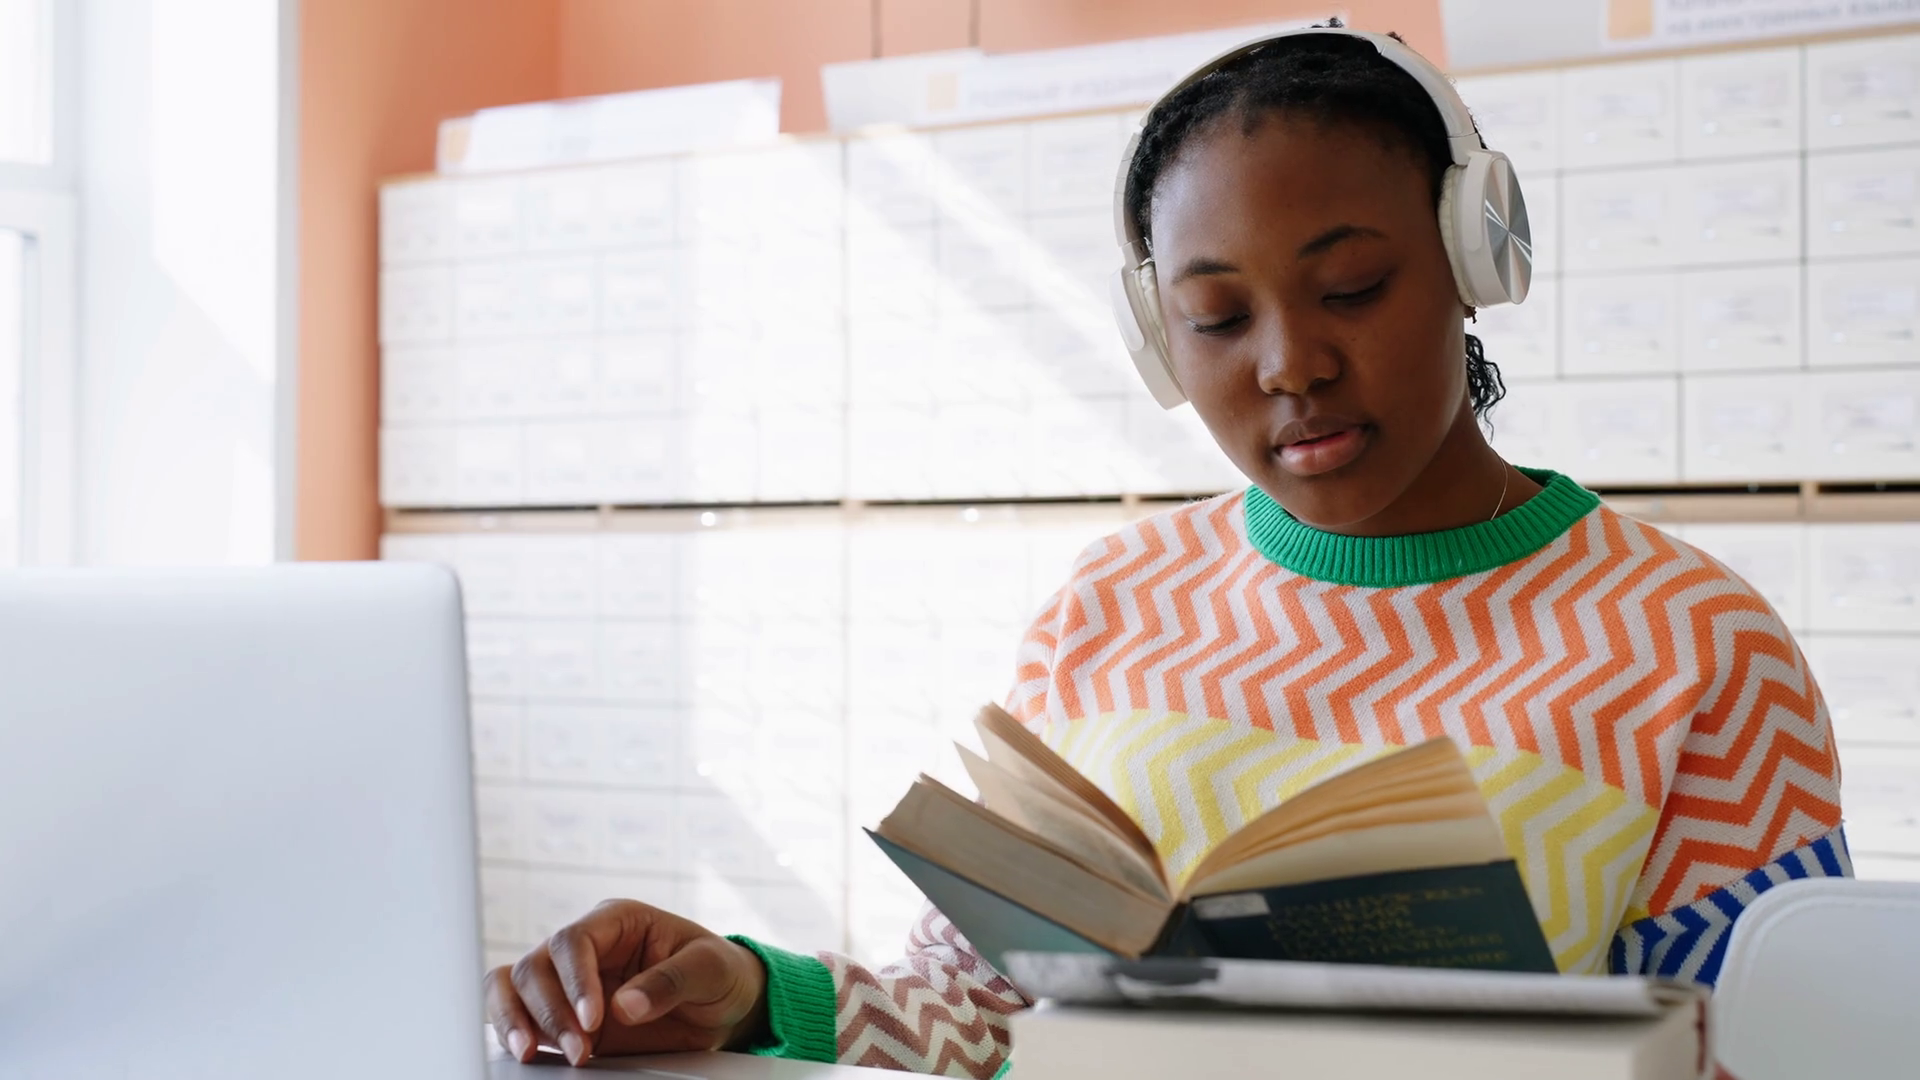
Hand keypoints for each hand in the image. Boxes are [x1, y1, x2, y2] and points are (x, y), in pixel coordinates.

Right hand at [483, 899, 769, 1065]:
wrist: (720, 1005)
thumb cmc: (717, 973)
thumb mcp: (710, 969)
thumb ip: (670, 981)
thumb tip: (624, 1006)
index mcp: (617, 921)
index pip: (573, 939)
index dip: (575, 979)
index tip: (594, 1019)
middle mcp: (584, 947)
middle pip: (536, 966)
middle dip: (550, 1011)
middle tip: (579, 1051)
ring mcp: (567, 980)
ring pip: (513, 985)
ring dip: (516, 1020)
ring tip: (531, 1055)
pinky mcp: (562, 1014)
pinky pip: (517, 1012)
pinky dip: (512, 1030)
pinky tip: (528, 1053)